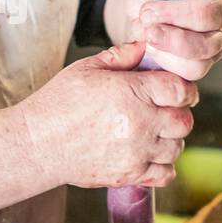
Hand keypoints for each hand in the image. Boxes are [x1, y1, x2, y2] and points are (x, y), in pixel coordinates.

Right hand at [17, 40, 196, 188]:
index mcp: (131, 92)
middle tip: (164, 109)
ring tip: (154, 132)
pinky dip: (163, 165)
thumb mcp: (86, 69)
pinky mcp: (129, 174)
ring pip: (177, 147)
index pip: (180, 89)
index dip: (183, 88)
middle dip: (178, 112)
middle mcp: (139, 123)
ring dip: (170, 138)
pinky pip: (165, 173)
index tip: (176, 89)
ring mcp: (136, 152)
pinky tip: (149, 154)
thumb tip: (146, 47)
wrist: (37, 144)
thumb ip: (120, 56)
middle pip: (184, 120)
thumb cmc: (57, 104)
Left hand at [120, 0, 221, 81]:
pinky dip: (165, 65)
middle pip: (208, 44)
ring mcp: (214, 46)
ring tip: (148, 40)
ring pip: (199, 66)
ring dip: (168, 56)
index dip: (176, 14)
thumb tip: (144, 24)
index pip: (206, 11)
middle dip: (173, 40)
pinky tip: (152, 50)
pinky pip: (186, 75)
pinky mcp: (199, 63)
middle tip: (148, 31)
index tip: (149, 10)